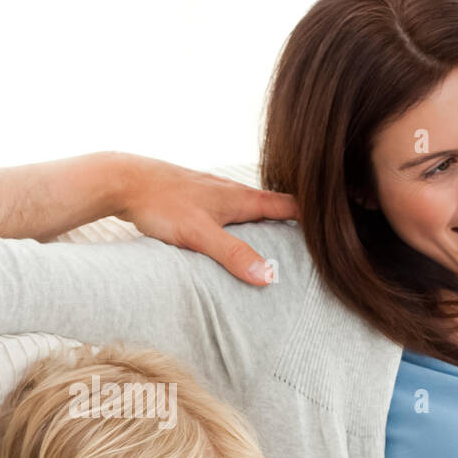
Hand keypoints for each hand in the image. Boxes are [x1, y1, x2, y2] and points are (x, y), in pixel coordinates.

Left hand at [111, 154, 298, 285]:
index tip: (335, 232)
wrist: (123, 181)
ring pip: (249, 210)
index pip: (290, 206)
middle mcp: (231, 191)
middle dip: (293, 225)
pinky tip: (232, 239)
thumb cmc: (161, 203)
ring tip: (278, 247)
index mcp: (241, 198)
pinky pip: (227, 214)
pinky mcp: (194, 199)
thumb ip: (233, 255)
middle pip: (273, 208)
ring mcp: (212, 194)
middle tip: (312, 247)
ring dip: (266, 226)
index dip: (314, 218)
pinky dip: (239, 227)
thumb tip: (269, 276)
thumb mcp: (199, 234)